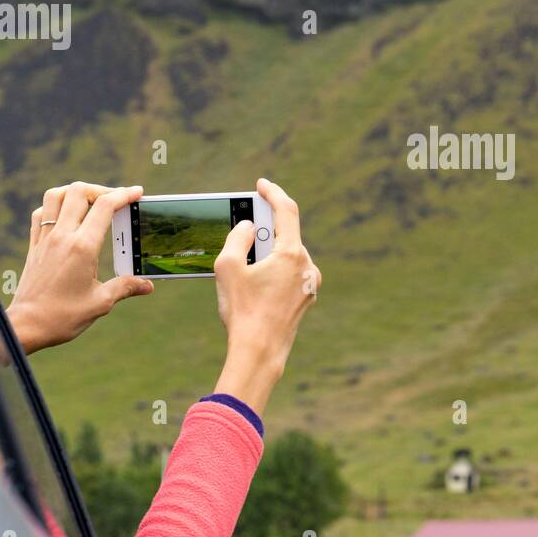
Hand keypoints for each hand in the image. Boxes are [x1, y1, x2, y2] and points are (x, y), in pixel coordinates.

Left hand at [7, 182, 152, 353]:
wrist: (26, 326)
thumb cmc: (62, 316)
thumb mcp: (100, 303)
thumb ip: (125, 287)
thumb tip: (147, 285)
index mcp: (82, 248)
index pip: (104, 207)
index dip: (123, 194)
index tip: (136, 193)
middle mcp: (62, 237)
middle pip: (79, 192)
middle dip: (101, 190)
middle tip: (115, 200)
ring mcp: (44, 239)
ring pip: (56, 195)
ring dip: (75, 192)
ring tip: (90, 202)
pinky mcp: (34, 246)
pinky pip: (41, 213)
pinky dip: (55, 206)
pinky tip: (65, 216)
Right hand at [213, 178, 320, 412]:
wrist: (260, 352)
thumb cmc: (243, 311)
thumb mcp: (227, 267)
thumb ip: (236, 237)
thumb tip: (246, 227)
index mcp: (293, 254)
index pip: (286, 211)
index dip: (273, 193)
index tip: (262, 184)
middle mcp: (307, 267)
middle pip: (285, 235)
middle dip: (263, 228)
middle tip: (244, 221)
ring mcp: (309, 284)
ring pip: (287, 256)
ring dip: (267, 251)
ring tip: (244, 258)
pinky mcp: (306, 298)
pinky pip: (289, 274)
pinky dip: (274, 268)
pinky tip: (255, 280)